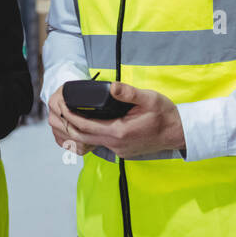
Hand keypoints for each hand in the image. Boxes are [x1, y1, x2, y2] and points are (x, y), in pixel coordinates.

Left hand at [53, 82, 185, 159]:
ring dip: (74, 132)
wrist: (179, 133)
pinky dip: (86, 135)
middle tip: (56, 111)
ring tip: (64, 118)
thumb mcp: (149, 99)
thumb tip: (112, 86)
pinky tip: (83, 125)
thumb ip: (129, 93)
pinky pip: (98, 144)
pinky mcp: (121, 151)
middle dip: (66, 125)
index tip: (61, 105)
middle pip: (81, 138)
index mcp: (119, 132)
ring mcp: (118, 150)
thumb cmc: (165, 115)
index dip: (70, 116)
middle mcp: (115, 144)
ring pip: (88, 143)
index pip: (85, 126)